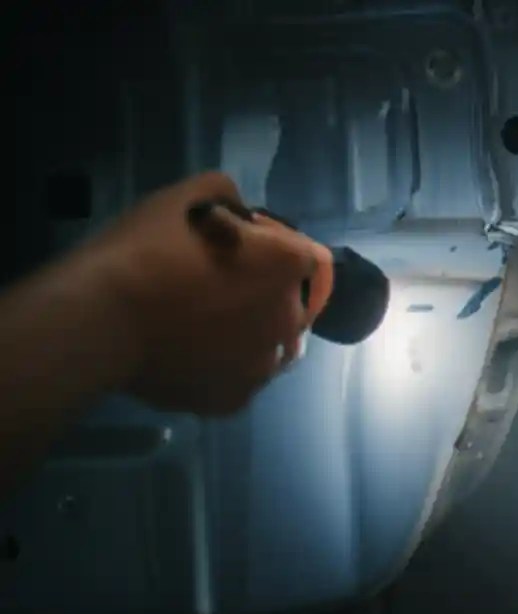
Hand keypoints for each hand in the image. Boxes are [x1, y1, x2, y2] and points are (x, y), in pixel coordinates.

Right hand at [81, 171, 330, 414]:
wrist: (100, 320)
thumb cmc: (145, 251)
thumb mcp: (186, 198)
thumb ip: (227, 198)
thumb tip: (239, 215)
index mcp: (289, 267)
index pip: (306, 255)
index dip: (276, 247)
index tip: (241, 244)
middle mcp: (290, 321)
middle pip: (288, 304)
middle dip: (263, 293)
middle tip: (215, 285)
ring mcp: (262, 368)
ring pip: (267, 349)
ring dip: (247, 336)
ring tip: (202, 327)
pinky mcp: (232, 402)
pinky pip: (235, 381)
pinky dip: (219, 370)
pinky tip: (188, 357)